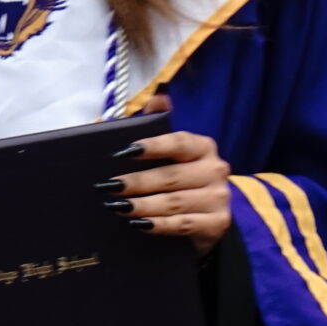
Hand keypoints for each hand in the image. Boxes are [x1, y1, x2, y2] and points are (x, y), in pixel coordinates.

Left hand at [102, 95, 230, 255]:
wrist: (210, 215)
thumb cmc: (183, 178)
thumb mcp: (173, 152)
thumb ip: (162, 124)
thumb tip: (159, 100)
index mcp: (203, 147)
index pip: (177, 143)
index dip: (151, 146)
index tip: (122, 152)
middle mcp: (215, 169)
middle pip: (170, 176)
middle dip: (136, 182)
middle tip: (107, 186)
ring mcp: (218, 198)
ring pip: (174, 202)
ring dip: (142, 205)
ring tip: (115, 207)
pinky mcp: (218, 223)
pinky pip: (183, 224)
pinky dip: (159, 225)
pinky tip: (138, 224)